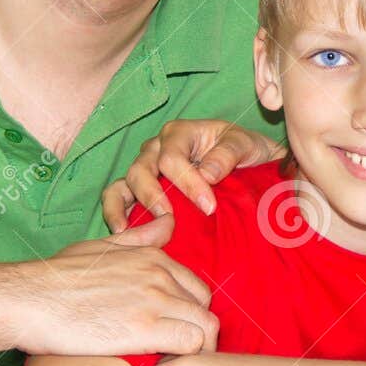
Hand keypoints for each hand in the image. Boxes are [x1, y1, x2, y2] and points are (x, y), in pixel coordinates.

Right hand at [4, 214, 219, 356]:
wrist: (25, 300)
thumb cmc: (53, 278)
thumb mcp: (98, 247)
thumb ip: (137, 239)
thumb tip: (169, 222)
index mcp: (151, 257)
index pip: (196, 288)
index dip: (187, 314)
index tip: (170, 333)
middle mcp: (159, 274)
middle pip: (205, 307)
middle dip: (195, 331)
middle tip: (172, 354)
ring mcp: (155, 299)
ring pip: (206, 326)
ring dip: (194, 349)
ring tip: (169, 365)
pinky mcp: (146, 328)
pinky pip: (192, 344)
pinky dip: (184, 359)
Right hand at [103, 120, 283, 229]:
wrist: (249, 161)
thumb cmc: (245, 149)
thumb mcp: (244, 145)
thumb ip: (227, 155)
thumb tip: (207, 175)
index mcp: (179, 133)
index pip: (172, 159)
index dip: (187, 183)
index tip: (208, 207)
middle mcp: (156, 148)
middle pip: (141, 170)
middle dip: (153, 197)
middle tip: (169, 220)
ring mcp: (146, 168)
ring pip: (124, 183)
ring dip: (123, 207)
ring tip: (129, 230)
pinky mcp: (142, 188)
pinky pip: (119, 196)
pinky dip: (116, 212)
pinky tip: (123, 232)